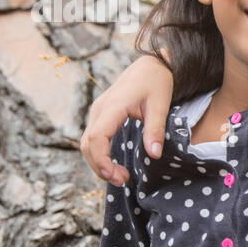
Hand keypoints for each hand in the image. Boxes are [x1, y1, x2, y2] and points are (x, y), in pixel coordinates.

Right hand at [80, 54, 174, 184]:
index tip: (114, 176)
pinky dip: (99, 154)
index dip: (101, 159)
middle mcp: (99, 109)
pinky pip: (93, 138)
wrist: (151, 65)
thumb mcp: (160, 105)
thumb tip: (154, 154)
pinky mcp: (101, 116)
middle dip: (99, 166)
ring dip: (98, 162)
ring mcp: (98, 112)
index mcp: (112, 106)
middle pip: (87, 144)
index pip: (97, 137)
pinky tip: (114, 165)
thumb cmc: (156, 82)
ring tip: (120, 176)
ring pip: (87, 143)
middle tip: (122, 181)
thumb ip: (155, 130)